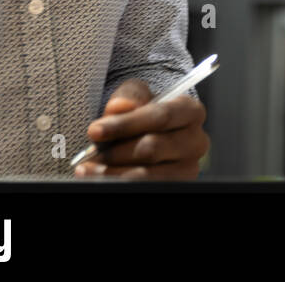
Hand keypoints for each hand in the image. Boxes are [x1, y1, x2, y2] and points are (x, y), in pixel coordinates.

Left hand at [73, 78, 208, 179]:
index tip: (95, 130)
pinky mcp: (176, 186)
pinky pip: (144, 188)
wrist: (149, 136)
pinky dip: (117, 183)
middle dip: (115, 152)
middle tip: (90, 153)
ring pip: (146, 175)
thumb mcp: (137, 96)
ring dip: (111, 173)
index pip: (161, 117)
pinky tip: (99, 178)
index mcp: (191, 112)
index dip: (126, 124)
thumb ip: (129, 96)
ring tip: (88, 169)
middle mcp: (196, 141)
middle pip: (151, 148)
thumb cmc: (143, 114)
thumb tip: (120, 106)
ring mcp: (188, 168)